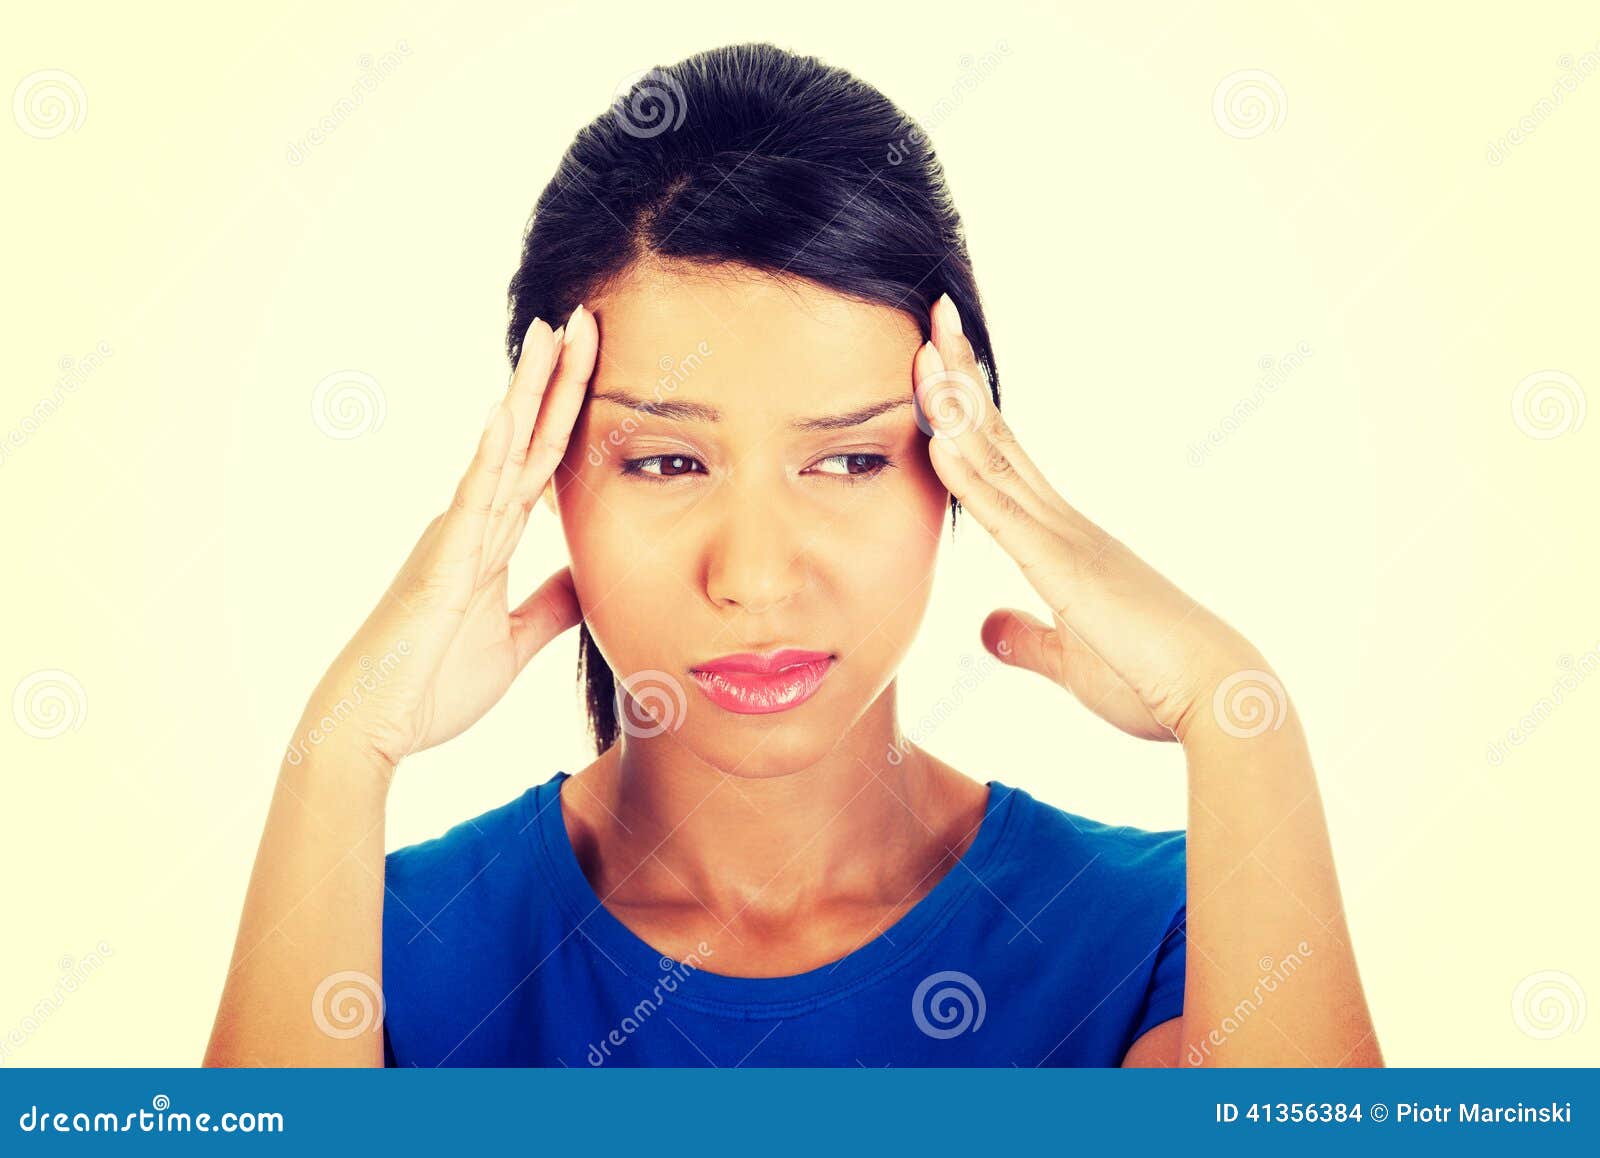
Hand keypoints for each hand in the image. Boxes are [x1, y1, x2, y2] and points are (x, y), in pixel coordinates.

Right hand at [296, 307, 594, 769]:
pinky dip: (492, 454)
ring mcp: (455, 536)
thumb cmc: (430, 686)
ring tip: (551, 334)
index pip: (542, 462)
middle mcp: (472, 524)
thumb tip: (588, 575)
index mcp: (491, 541)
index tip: (593, 362)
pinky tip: (508, 410)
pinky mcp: (442, 561)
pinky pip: (472, 499)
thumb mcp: (513, 643)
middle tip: (583, 318)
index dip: (568, 413)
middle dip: (556, 380)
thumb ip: (549, 606)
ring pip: (501, 450)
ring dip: (527, 392)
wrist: (373, 727)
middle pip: (526, 438)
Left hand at [914, 294, 1266, 743]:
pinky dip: (970, 478)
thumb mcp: (1069, 661)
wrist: (1219, 697)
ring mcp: (1068, 540)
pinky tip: (938, 441)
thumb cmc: (1154, 682)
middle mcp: (1067, 524)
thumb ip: (1027, 640)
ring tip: (925, 345)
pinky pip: (1007, 518)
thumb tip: (986, 629)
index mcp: (1065, 542)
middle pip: (999, 437)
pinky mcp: (1067, 571)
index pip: (1004, 461)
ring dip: (956, 406)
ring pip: (999, 459)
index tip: (939, 364)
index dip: (968, 413)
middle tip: (934, 315)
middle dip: (960, 378)